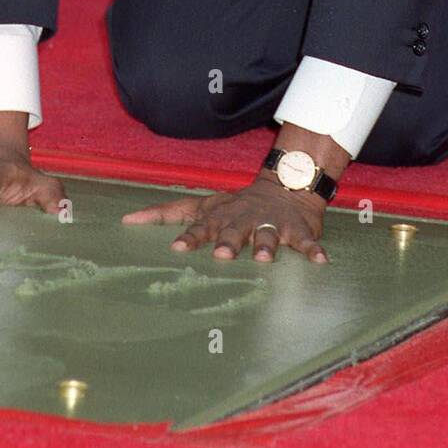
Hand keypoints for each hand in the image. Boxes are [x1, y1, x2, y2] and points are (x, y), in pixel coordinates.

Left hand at [122, 176, 329, 262]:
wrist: (286, 185)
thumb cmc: (237, 204)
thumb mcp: (203, 204)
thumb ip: (167, 213)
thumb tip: (126, 220)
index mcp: (221, 216)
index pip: (202, 226)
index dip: (191, 236)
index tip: (177, 248)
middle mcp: (244, 220)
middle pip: (234, 230)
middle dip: (228, 241)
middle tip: (221, 254)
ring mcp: (271, 224)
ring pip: (268, 234)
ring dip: (267, 245)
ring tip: (265, 258)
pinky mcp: (297, 230)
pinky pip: (307, 241)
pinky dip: (313, 251)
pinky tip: (320, 262)